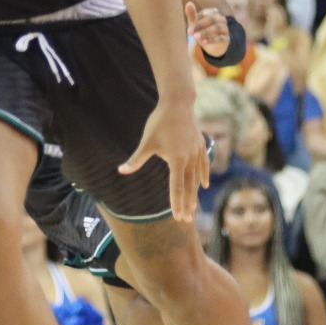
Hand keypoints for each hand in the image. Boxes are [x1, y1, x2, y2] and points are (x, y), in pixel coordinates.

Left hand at [121, 96, 208, 223]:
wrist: (178, 104)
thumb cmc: (160, 122)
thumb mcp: (147, 142)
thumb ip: (136, 159)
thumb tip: (121, 170)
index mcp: (177, 160)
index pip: (177, 187)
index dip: (177, 203)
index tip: (177, 217)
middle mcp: (190, 159)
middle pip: (189, 187)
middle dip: (187, 205)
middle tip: (186, 220)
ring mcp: (197, 152)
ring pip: (197, 178)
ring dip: (195, 194)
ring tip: (194, 208)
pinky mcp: (200, 146)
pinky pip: (204, 165)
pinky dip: (203, 176)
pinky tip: (204, 185)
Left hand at [187, 1, 227, 57]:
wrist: (211, 45)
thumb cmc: (201, 30)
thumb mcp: (195, 23)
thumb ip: (192, 14)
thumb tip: (189, 3)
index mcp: (214, 13)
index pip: (205, 13)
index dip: (196, 20)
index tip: (189, 28)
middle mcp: (221, 19)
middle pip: (212, 19)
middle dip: (200, 25)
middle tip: (190, 32)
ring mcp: (225, 28)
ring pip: (217, 28)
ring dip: (205, 32)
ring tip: (196, 37)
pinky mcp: (226, 38)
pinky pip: (220, 38)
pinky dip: (211, 40)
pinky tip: (203, 42)